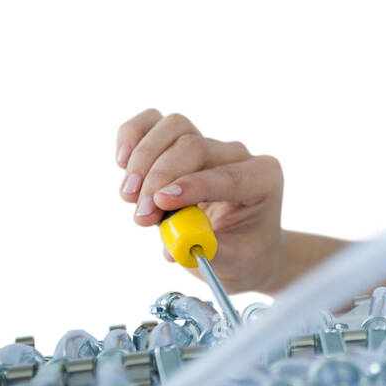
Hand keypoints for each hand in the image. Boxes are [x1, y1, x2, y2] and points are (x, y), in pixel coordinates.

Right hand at [115, 109, 284, 294]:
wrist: (242, 248)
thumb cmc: (243, 254)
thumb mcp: (235, 263)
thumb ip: (211, 251)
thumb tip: (178, 239)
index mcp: (263, 179)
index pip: (228, 175)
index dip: (193, 185)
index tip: (162, 202)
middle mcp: (238, 155)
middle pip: (195, 147)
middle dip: (159, 179)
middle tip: (140, 216)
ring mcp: (210, 144)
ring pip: (174, 127)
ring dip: (144, 159)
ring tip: (129, 196)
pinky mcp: (182, 142)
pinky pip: (154, 122)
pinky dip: (133, 136)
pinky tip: (122, 161)